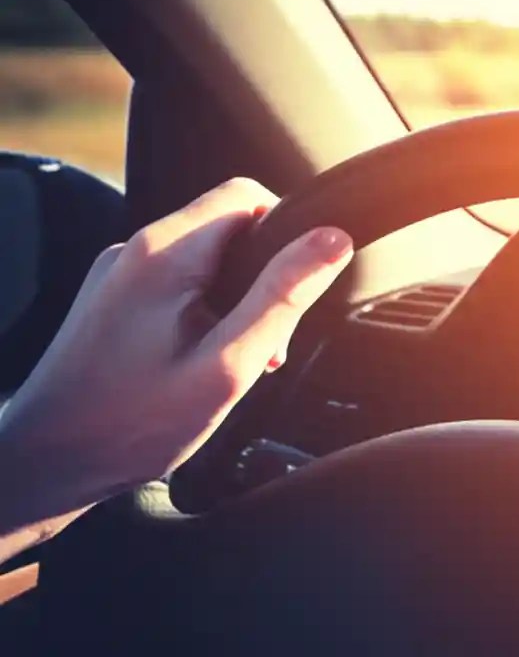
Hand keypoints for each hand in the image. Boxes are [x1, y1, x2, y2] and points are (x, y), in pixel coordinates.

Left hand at [0, 178, 351, 528]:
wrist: (46, 463)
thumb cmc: (131, 425)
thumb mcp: (227, 366)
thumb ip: (282, 298)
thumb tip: (332, 241)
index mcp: (164, 255)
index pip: (246, 195)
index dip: (288, 233)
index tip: (297, 290)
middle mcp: (135, 250)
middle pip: (229, 227)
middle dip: (263, 278)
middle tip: (264, 346)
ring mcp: (118, 272)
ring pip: (206, 257)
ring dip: (236, 301)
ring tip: (231, 363)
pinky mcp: (111, 296)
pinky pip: (178, 281)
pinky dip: (205, 313)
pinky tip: (200, 363)